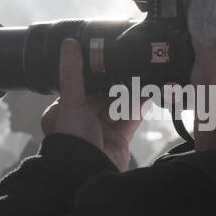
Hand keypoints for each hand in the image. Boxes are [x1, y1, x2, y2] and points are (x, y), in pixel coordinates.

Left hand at [41, 39, 147, 171]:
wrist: (86, 171)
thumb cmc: (70, 140)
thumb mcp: (70, 101)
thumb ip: (73, 73)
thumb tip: (68, 44)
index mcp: (67, 109)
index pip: (83, 85)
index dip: (96, 73)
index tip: (109, 57)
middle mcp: (84, 119)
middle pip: (104, 94)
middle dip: (118, 83)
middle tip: (130, 65)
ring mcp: (103, 129)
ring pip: (120, 105)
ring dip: (131, 93)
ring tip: (143, 77)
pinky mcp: (119, 138)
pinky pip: (132, 118)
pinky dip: (140, 106)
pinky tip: (148, 94)